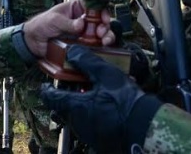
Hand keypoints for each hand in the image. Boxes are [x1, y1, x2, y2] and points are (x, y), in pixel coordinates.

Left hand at [22, 0, 113, 57]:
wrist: (33, 42)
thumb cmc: (42, 24)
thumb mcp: (54, 20)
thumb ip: (67, 23)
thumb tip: (81, 24)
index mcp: (77, 7)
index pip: (94, 5)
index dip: (102, 11)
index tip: (104, 19)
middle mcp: (83, 18)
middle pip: (101, 19)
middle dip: (105, 26)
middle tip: (102, 33)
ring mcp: (84, 31)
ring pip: (101, 32)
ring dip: (107, 35)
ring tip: (105, 41)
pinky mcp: (83, 44)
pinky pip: (95, 44)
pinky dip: (102, 46)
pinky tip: (103, 48)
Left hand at [40, 45, 161, 152]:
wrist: (145, 126)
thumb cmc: (125, 102)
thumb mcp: (105, 74)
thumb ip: (86, 61)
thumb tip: (72, 51)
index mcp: (75, 106)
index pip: (51, 99)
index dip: (46, 91)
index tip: (44, 87)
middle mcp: (78, 122)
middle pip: (65, 107)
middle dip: (68, 95)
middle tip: (74, 85)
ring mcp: (88, 133)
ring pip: (78, 115)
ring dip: (82, 104)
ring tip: (94, 93)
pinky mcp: (99, 139)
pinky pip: (90, 124)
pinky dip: (93, 113)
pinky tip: (106, 106)